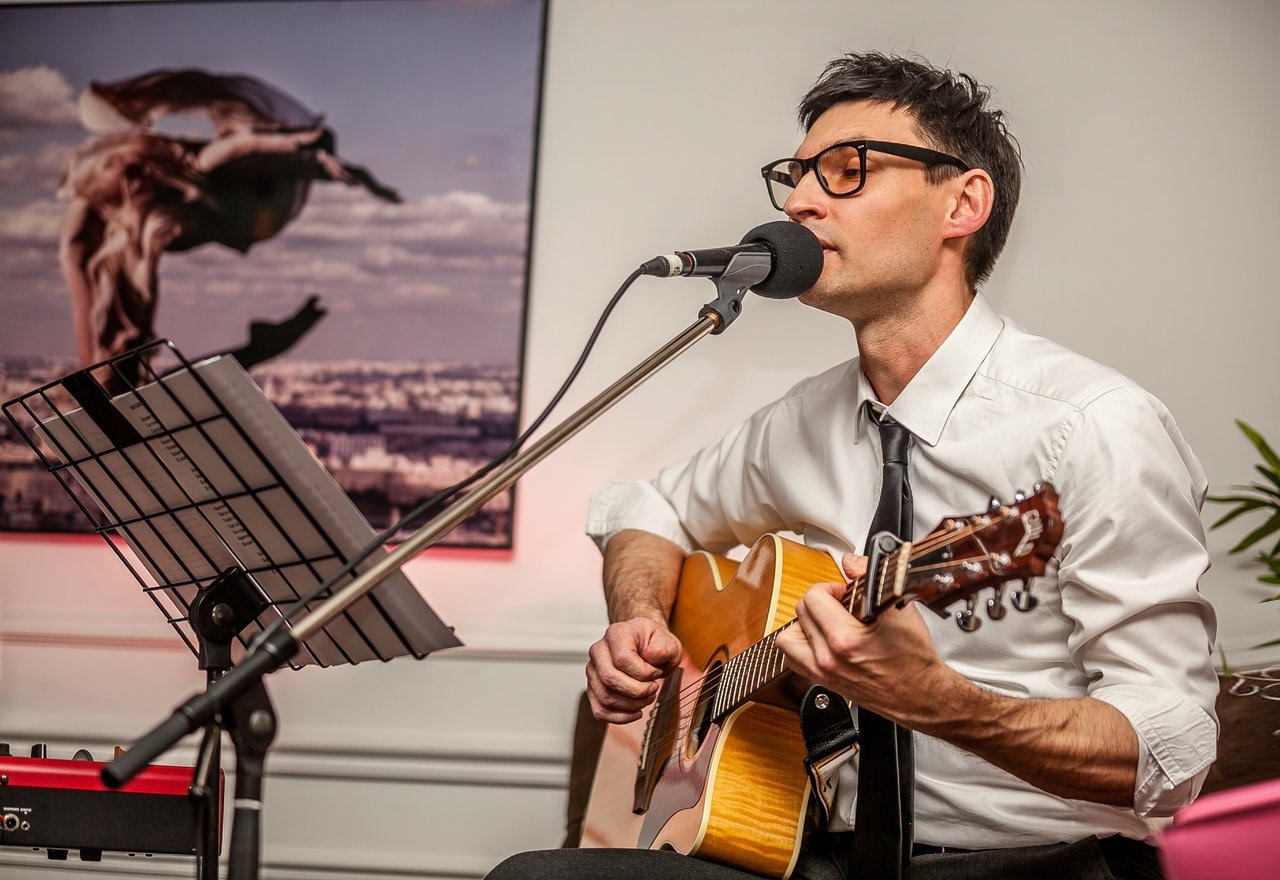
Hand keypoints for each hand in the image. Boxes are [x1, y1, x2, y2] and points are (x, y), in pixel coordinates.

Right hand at [585, 617, 682, 723]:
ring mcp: (593, 670)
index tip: (657, 674)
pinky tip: (636, 712)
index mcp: (616, 634)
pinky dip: (619, 717)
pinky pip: (600, 710)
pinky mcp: (593, 688)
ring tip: (647, 698)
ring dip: (631, 705)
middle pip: (609, 679)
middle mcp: (599, 651)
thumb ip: (664, 648)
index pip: (622, 659)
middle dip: (637, 691)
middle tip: (653, 689)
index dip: (643, 673)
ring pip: (605, 697)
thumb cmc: (655, 644)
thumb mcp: (668, 642)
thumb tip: (650, 656)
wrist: (645, 646)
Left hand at [774, 553, 954, 725]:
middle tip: (840, 604)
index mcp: (844, 640)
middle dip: (820, 600)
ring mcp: (823, 673)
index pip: (813, 597)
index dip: (831, 588)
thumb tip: (850, 562)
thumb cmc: (913, 658)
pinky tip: (820, 638)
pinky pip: (793, 660)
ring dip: (802, 623)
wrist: (920, 694)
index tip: (845, 593)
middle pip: (800, 612)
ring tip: (824, 620)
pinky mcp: (823, 682)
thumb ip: (870, 579)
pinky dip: (801, 645)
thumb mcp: (897, 610)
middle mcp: (828, 660)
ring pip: (787, 639)